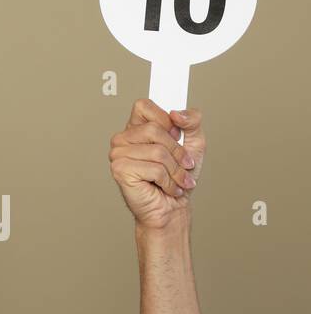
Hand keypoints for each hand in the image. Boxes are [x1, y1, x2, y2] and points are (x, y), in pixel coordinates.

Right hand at [109, 98, 205, 231]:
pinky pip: (154, 169)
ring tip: (175, 180)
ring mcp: (118, 154)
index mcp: (136, 128)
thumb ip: (192, 122)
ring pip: (157, 152)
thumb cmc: (180, 177)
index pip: (143, 105)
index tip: (176, 135)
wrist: (174, 208)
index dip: (164, 119)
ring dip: (175, 171)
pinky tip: (166, 187)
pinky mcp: (120, 170)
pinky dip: (168, 182)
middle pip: (154, 129)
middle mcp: (123, 139)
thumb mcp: (195, 144)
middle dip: (177, 151)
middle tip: (182, 165)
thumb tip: (176, 113)